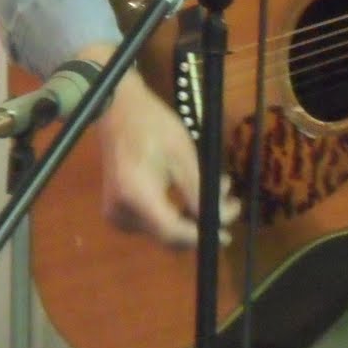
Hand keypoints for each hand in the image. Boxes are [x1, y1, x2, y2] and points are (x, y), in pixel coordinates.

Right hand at [77, 48, 239, 249]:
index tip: (227, 234)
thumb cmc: (153, 127)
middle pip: (169, 235)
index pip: (172, 232)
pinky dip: (176, 211)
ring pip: (164, 230)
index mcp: (136, 198)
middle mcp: (122, 214)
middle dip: (201, 224)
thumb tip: (221, 219)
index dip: (201, 237)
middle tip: (230, 203)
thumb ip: (200, 192)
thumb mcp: (183, 157)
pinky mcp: (119, 212)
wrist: (117, 111)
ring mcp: (117, 215)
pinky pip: (153, 222)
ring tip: (218, 188)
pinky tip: (193, 193)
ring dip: (192, 216)